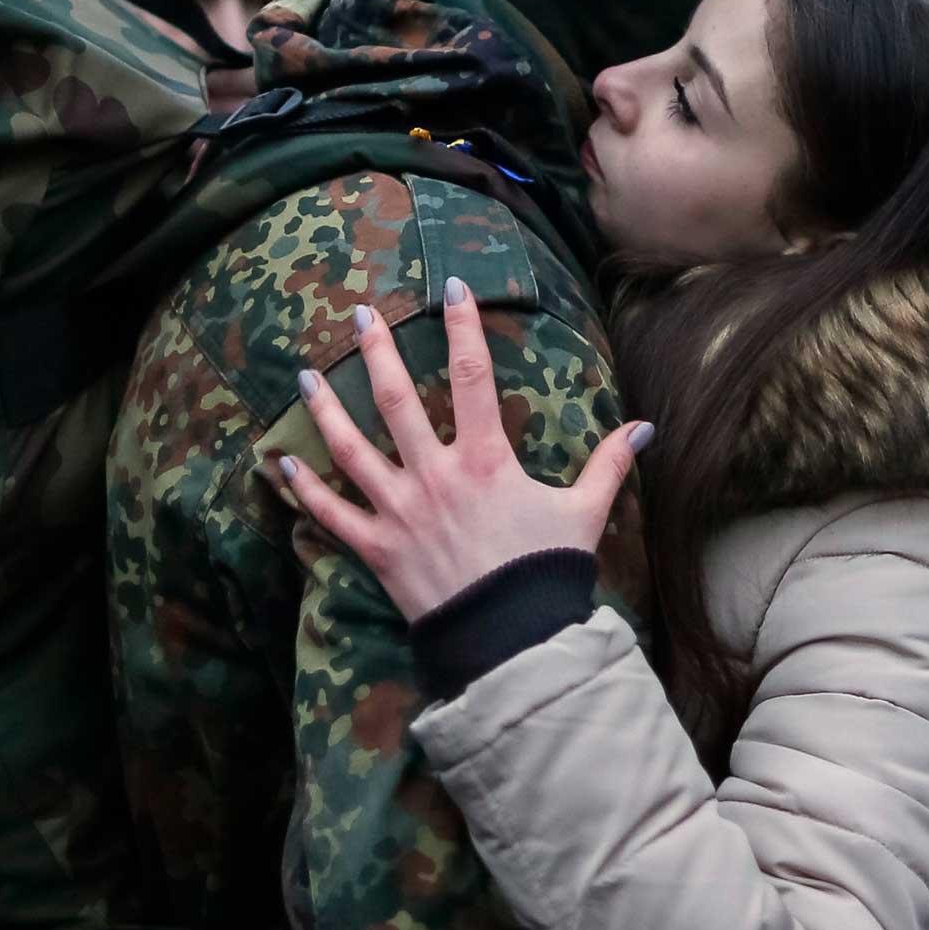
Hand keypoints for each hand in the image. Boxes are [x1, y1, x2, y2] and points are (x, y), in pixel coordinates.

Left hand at [279, 278, 651, 620]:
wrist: (513, 641)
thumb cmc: (547, 573)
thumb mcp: (585, 513)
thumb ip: (610, 465)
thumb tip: (645, 428)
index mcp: (485, 460)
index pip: (474, 375)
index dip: (462, 326)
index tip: (450, 287)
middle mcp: (435, 476)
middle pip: (396, 400)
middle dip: (376, 352)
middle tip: (361, 315)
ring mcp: (401, 512)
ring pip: (351, 450)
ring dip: (325, 410)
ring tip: (305, 377)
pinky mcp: (379, 551)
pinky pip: (333, 516)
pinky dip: (306, 492)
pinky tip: (283, 467)